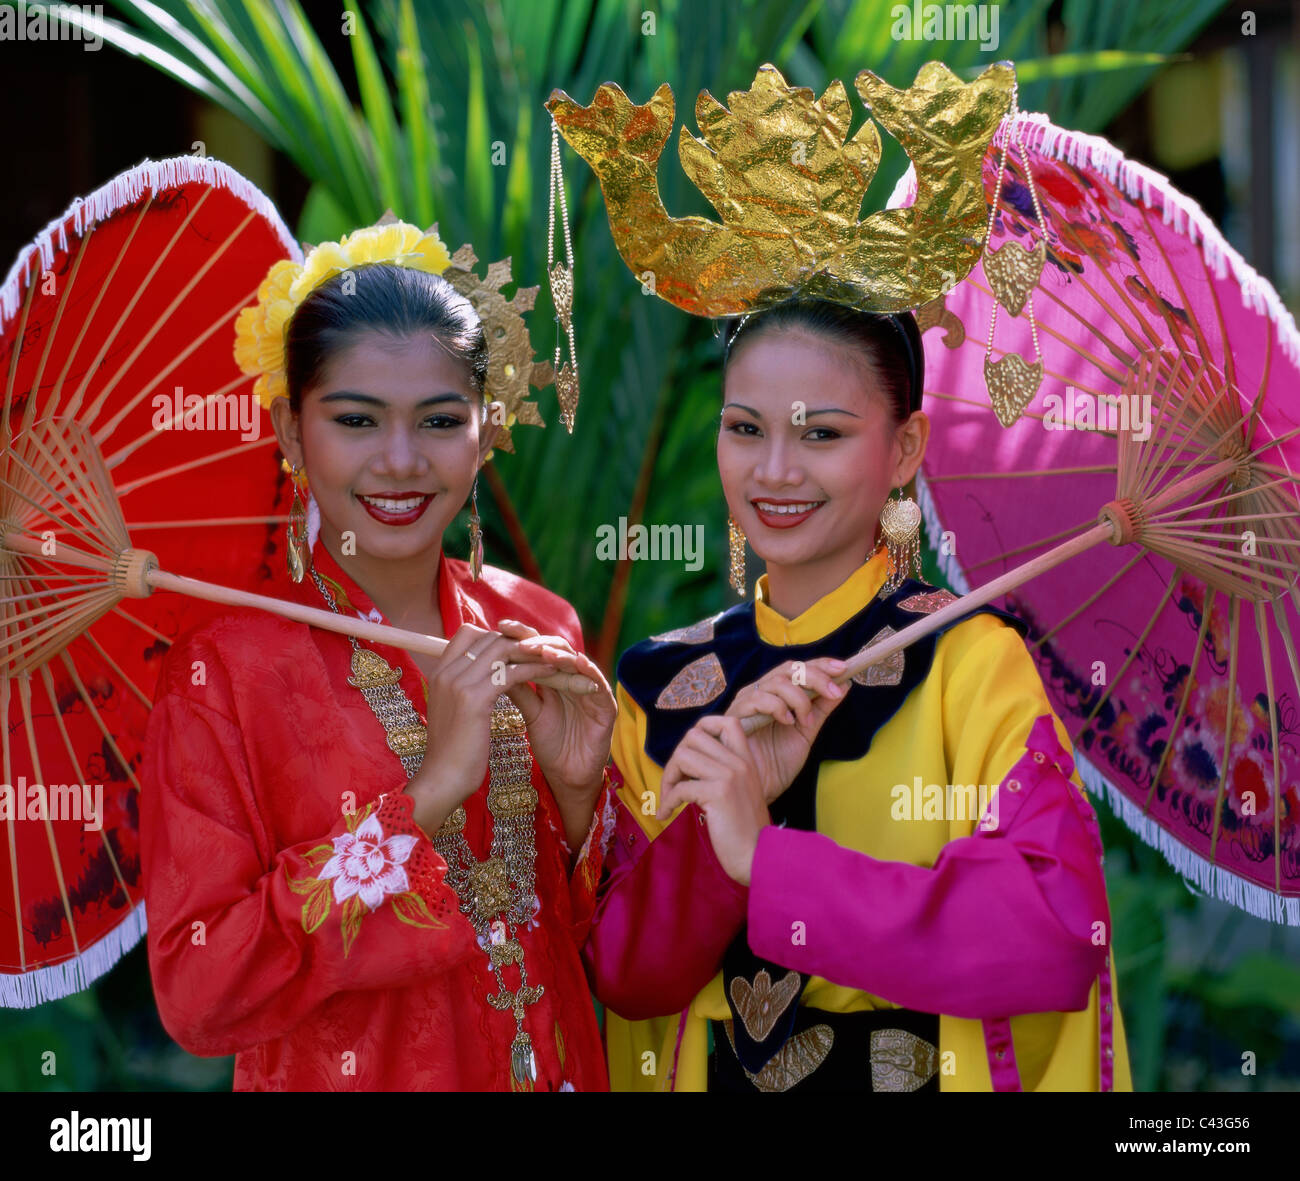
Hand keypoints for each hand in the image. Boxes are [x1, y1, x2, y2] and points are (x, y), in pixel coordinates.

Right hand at [405, 624, 565, 834]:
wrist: (442, 780)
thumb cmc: (451, 752)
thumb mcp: (452, 711)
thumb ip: (462, 689)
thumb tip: (481, 678)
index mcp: (439, 672)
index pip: (468, 634)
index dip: (495, 637)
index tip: (518, 650)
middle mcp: (446, 671)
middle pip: (488, 637)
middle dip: (519, 642)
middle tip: (543, 650)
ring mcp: (458, 682)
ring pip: (502, 649)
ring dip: (531, 652)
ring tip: (553, 658)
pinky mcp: (474, 698)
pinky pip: (511, 672)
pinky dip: (534, 669)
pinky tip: (551, 674)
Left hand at [496, 619, 616, 848]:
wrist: (568, 776)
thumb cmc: (550, 744)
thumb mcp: (530, 713)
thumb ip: (519, 689)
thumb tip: (493, 664)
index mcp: (554, 677)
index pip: (537, 648)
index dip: (520, 637)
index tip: (498, 627)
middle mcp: (573, 677)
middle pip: (556, 647)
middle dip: (535, 639)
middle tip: (514, 634)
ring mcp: (590, 688)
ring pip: (576, 660)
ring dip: (557, 653)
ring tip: (538, 649)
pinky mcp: (605, 704)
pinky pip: (598, 681)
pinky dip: (587, 669)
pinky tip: (574, 662)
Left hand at [657, 715, 769, 885]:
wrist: (758, 856)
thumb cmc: (743, 830)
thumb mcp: (739, 792)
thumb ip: (721, 772)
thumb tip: (685, 760)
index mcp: (746, 760)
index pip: (726, 721)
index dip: (701, 729)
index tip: (689, 754)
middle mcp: (739, 763)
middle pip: (693, 736)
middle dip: (676, 758)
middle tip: (674, 784)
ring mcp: (729, 776)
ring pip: (682, 756)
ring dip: (667, 778)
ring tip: (669, 799)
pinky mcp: (718, 794)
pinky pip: (680, 787)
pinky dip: (667, 801)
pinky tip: (666, 814)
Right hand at [724, 657, 848, 803]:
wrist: (758, 790)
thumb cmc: (777, 763)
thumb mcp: (807, 733)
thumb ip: (821, 709)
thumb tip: (844, 685)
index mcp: (776, 694)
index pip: (798, 668)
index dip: (820, 664)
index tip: (843, 668)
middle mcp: (760, 692)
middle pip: (789, 668)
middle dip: (815, 676)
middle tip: (833, 692)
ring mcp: (746, 701)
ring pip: (776, 681)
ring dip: (799, 699)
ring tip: (805, 721)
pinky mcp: (735, 714)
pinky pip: (759, 699)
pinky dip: (779, 707)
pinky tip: (787, 723)